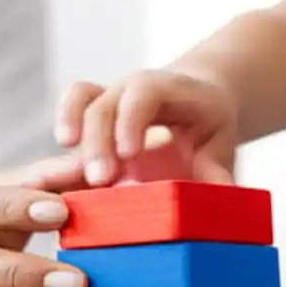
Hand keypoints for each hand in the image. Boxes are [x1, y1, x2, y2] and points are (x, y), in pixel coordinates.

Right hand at [56, 70, 237, 186]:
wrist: (199, 100)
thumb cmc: (209, 127)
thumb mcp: (220, 147)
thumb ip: (217, 171)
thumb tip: (223, 198)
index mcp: (170, 91)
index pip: (145, 93)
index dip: (131, 119)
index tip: (127, 153)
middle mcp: (135, 88)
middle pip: (108, 102)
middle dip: (99, 142)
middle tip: (99, 180)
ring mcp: (113, 95)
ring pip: (85, 100)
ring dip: (75, 129)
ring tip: (70, 169)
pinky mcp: (96, 109)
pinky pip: (75, 101)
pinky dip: (65, 118)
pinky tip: (62, 150)